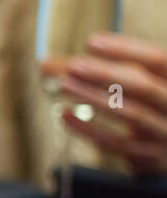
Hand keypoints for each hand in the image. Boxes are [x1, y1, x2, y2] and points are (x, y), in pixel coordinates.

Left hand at [40, 32, 166, 174]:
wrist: (165, 149)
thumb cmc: (144, 105)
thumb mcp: (129, 84)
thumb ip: (90, 72)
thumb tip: (44, 64)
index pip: (157, 59)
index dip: (126, 49)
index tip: (91, 42)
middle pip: (144, 86)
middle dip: (107, 74)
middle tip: (73, 65)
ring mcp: (165, 132)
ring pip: (131, 114)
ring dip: (95, 99)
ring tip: (63, 85)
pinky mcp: (151, 156)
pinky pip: (118, 143)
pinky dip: (89, 130)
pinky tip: (64, 116)